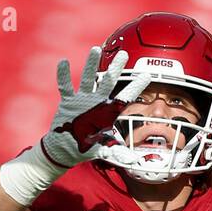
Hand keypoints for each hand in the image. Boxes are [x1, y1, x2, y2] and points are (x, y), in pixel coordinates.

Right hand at [44, 46, 151, 166]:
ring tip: (95, 49)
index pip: (125, 98)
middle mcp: (97, 103)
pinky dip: (63, 75)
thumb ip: (118, 154)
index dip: (136, 87)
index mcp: (107, 113)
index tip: (148, 75)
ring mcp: (82, 100)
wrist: (65, 149)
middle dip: (115, 68)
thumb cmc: (85, 148)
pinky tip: (64, 62)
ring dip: (91, 65)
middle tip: (124, 54)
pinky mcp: (68, 102)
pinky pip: (65, 86)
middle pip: (108, 82)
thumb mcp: (103, 150)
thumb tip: (135, 161)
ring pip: (88, 79)